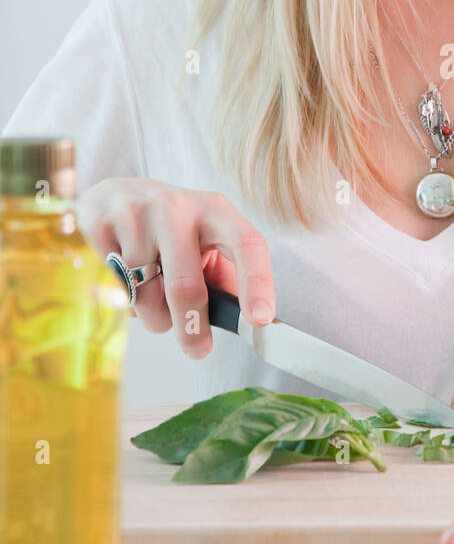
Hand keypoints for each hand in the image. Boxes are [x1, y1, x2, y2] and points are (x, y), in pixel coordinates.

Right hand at [76, 178, 274, 358]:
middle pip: (186, 284)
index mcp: (216, 210)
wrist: (116, 193)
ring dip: (156, 318)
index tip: (259, 320)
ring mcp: (137, 213)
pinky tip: (132, 283)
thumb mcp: (206, 241)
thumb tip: (247, 322)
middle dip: (193, 328)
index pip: (247, 243)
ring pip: (146, 295)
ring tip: (159, 308)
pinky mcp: (102, 223)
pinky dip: (129, 303)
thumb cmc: (174, 229)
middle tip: (197, 350)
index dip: (257, 282)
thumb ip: (225, 277)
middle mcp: (178, 207)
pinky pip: (118, 287)